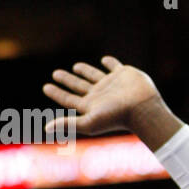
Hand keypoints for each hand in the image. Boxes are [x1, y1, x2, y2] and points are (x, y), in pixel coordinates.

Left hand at [43, 55, 163, 137]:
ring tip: (75, 66)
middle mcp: (99, 95)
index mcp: (90, 106)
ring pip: (94, 75)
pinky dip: (109, 62)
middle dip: (67, 80)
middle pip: (78, 86)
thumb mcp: (89, 122)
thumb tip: (45, 128)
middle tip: (55, 73)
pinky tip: (104, 60)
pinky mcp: (123, 75)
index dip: (56, 93)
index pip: (68, 99)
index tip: (46, 86)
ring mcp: (111, 84)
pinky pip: (114, 66)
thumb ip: (68, 124)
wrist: (142, 108)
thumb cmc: (116, 117)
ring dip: (85, 71)